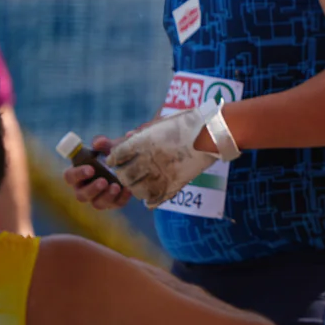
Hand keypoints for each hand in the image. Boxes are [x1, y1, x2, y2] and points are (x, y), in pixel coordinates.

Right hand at [64, 135, 130, 209]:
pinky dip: (122, 197)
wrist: (129, 163)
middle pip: (81, 195)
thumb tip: (98, 142)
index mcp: (78, 174)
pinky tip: (128, 189)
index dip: (78, 174)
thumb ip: (103, 143)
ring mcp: (98, 198)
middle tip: (103, 181)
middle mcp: (85, 189)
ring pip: (97, 204)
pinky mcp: (113, 203)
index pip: (69, 176)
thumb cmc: (111, 154)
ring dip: (106, 196)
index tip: (91, 169)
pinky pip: (116, 204)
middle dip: (92, 189)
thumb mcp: (108, 147)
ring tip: (116, 186)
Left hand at [106, 103, 238, 207]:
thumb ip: (143, 132)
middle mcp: (148, 159)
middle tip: (124, 175)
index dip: (113, 159)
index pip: (117, 155)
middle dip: (122, 176)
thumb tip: (128, 137)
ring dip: (134, 189)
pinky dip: (149, 201)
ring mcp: (161, 173)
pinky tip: (148, 200)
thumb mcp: (161, 122)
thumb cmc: (187, 122)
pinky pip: (155, 199)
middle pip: (124, 175)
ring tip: (136, 187)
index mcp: (143, 141)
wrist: (212, 133)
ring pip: (137, 190)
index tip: (113, 160)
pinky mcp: (174, 184)